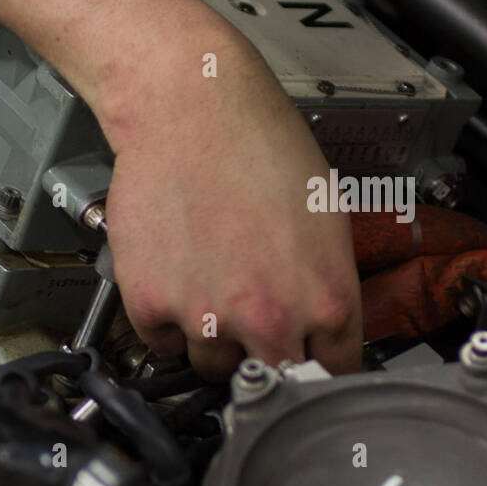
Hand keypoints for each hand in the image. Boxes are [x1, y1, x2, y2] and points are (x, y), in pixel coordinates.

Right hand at [0, 0, 362, 378]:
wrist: (191, 106)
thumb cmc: (261, 145)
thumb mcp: (330, 220)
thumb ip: (325, 289)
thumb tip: (323, 331)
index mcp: (328, 300)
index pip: (334, 372)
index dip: (318, 364)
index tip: (306, 361)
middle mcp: (270, 319)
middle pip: (272, 379)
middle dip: (267, 356)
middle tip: (253, 319)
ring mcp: (208, 318)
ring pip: (213, 367)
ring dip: (214, 339)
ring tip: (213, 282)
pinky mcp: (152, 307)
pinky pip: (163, 341)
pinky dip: (168, 318)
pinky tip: (180, 272)